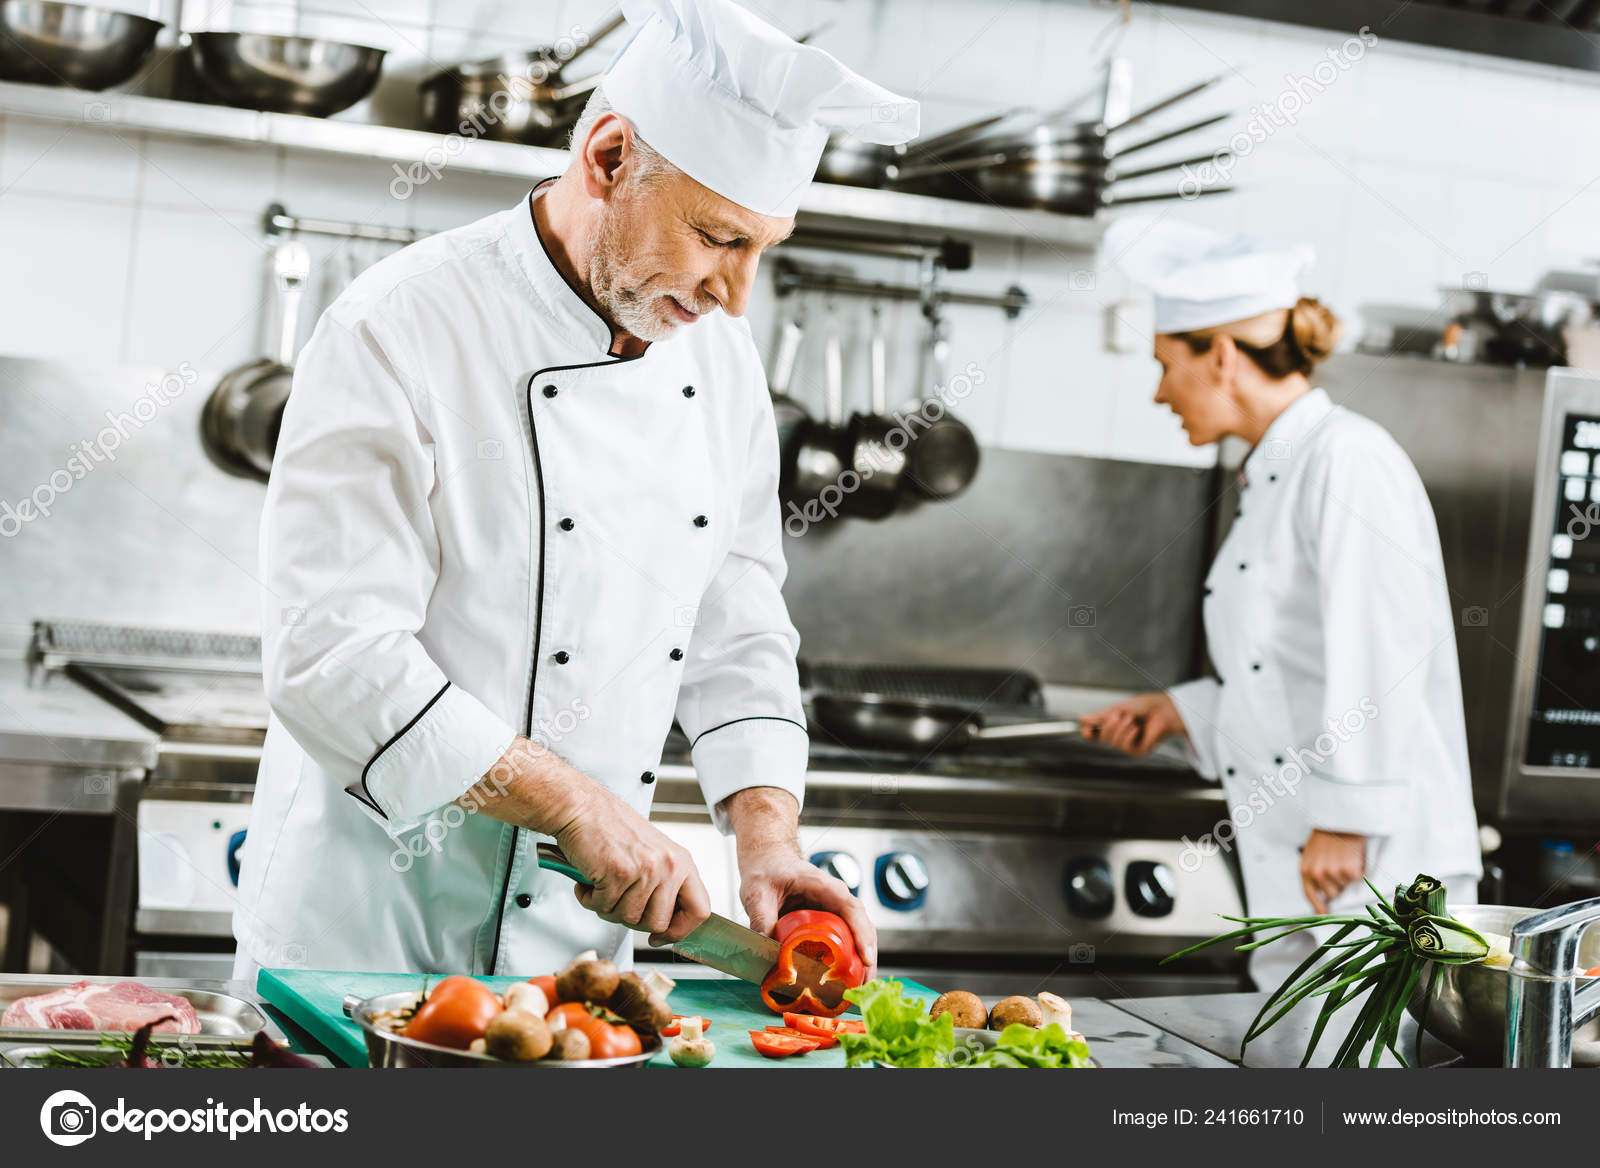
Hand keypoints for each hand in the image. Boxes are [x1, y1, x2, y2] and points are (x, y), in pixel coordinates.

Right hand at [552, 782, 711, 945]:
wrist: (581, 808)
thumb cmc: (611, 829)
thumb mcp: (653, 853)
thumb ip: (664, 885)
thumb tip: (666, 924)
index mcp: (681, 862)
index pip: (700, 910)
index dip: (680, 931)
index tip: (661, 936)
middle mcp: (669, 865)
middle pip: (658, 923)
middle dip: (632, 920)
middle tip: (617, 902)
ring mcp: (646, 869)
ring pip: (629, 918)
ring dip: (608, 908)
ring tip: (602, 885)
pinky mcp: (619, 872)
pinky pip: (604, 907)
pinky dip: (589, 899)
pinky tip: (589, 881)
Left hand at [737, 847, 878, 978]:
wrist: (768, 863)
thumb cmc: (767, 871)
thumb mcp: (758, 893)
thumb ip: (761, 917)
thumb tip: (765, 947)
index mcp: (824, 887)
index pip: (851, 909)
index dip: (861, 934)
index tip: (865, 958)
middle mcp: (836, 900)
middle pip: (862, 927)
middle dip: (867, 957)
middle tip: (863, 987)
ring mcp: (835, 912)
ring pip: (858, 937)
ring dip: (861, 963)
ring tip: (857, 991)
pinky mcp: (829, 924)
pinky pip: (845, 942)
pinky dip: (848, 961)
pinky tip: (844, 982)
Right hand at [1079, 691, 1184, 756]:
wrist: (1161, 710)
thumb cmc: (1142, 707)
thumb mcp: (1117, 709)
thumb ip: (1100, 717)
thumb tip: (1082, 719)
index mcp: (1112, 727)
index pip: (1095, 734)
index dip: (1088, 733)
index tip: (1087, 728)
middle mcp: (1119, 737)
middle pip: (1102, 737)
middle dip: (1109, 725)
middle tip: (1120, 715)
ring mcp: (1128, 745)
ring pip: (1113, 742)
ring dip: (1121, 728)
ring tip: (1131, 719)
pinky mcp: (1138, 751)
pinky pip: (1126, 746)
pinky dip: (1129, 735)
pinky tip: (1137, 729)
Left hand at [1300, 829, 1364, 913]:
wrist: (1340, 817)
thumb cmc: (1327, 834)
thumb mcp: (1313, 853)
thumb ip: (1315, 872)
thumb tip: (1324, 897)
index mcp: (1306, 870)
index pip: (1310, 895)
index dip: (1318, 906)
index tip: (1324, 913)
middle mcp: (1317, 875)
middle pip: (1333, 893)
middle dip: (1338, 884)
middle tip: (1341, 865)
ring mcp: (1333, 873)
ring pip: (1346, 886)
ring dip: (1348, 876)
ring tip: (1346, 857)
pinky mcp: (1348, 871)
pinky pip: (1357, 879)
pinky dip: (1359, 870)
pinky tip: (1354, 857)